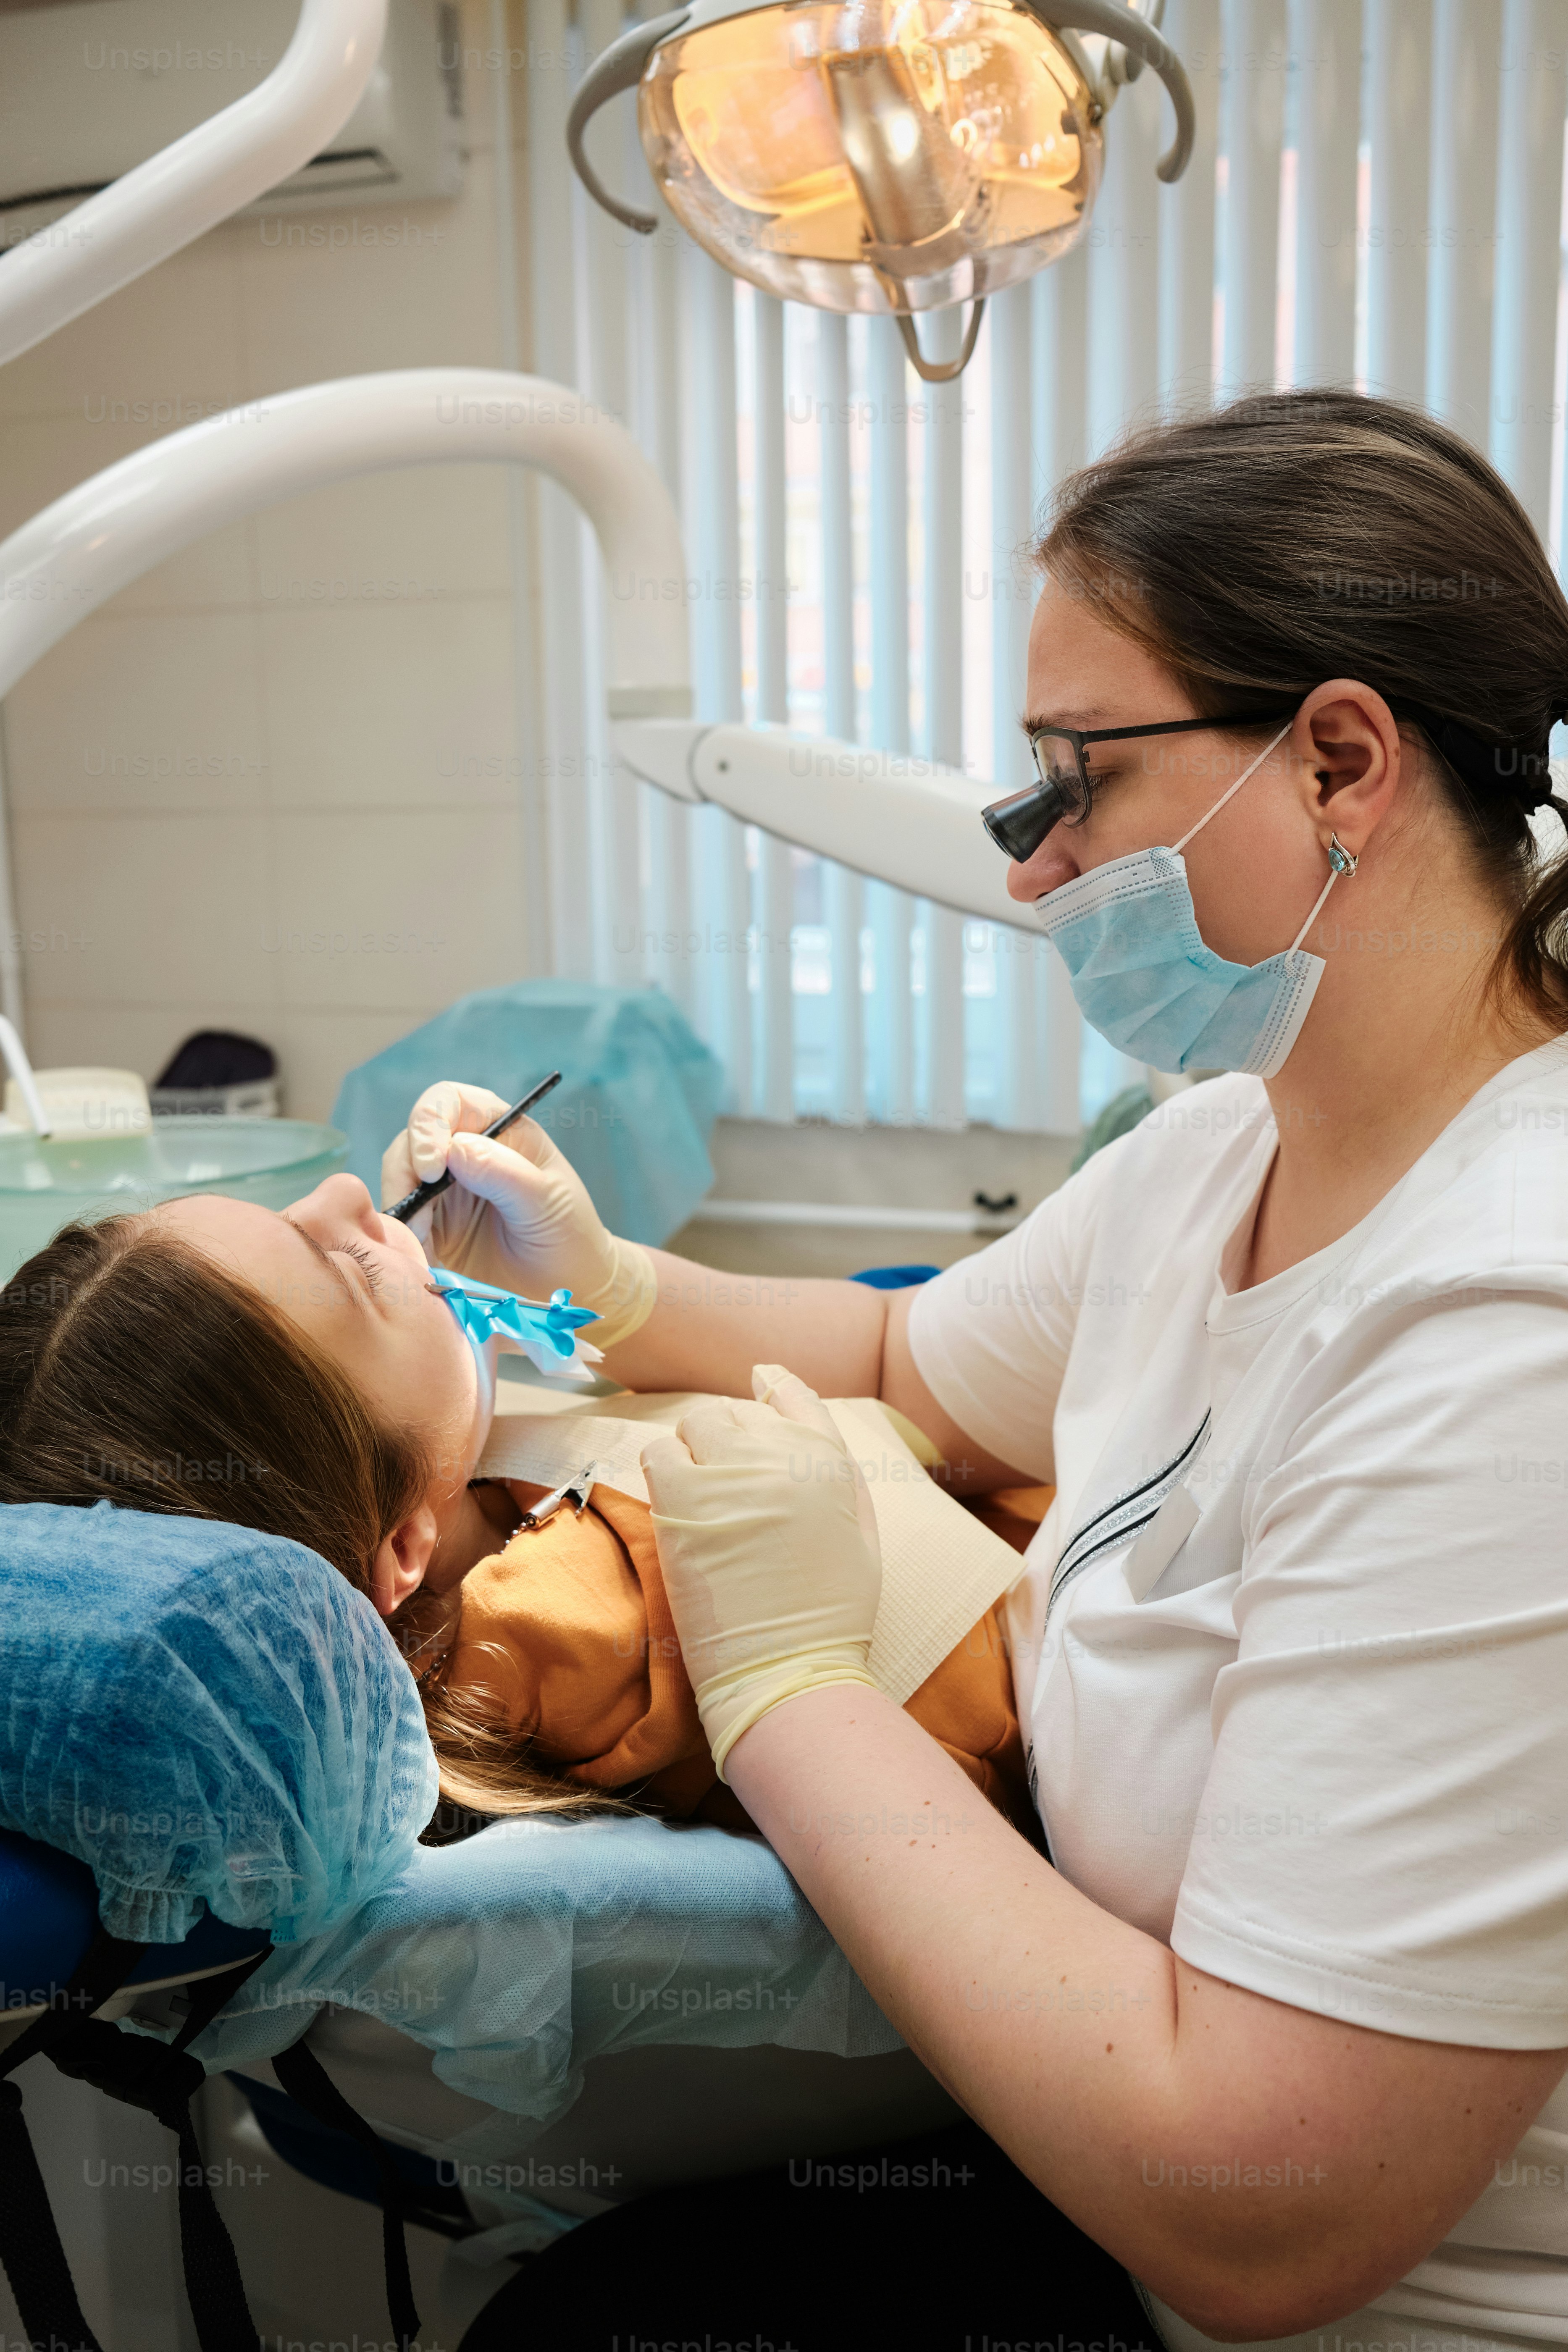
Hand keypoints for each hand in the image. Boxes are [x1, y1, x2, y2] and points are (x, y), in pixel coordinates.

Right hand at [379, 1080, 655, 1347]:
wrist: (566, 1290)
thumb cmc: (569, 1236)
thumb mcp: (546, 1200)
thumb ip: (503, 1172)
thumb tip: (453, 1148)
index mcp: (499, 1130)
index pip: (448, 1101)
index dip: (430, 1123)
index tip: (433, 1166)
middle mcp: (466, 1153)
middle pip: (411, 1140)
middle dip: (406, 1172)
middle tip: (421, 1217)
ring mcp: (444, 1190)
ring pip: (398, 1179)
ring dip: (401, 1207)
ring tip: (423, 1241)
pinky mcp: (431, 1227)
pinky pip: (400, 1220)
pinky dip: (402, 1235)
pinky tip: (422, 1256)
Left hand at [641, 1365, 881, 1778]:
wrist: (789, 1670)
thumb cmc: (827, 1614)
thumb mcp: (861, 1533)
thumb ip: (836, 1473)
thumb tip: (799, 1422)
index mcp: (831, 1464)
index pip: (796, 1397)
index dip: (773, 1389)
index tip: (759, 1386)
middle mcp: (783, 1458)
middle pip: (734, 1415)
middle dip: (724, 1442)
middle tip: (722, 1486)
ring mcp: (732, 1475)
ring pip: (694, 1428)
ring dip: (691, 1455)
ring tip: (698, 1501)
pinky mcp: (685, 1500)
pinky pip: (658, 1455)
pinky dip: (663, 1473)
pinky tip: (676, 1510)